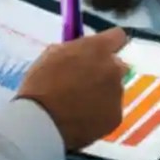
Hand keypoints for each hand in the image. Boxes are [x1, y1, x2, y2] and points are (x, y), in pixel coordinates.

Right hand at [16, 27, 129, 149]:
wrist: (42, 123)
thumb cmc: (41, 84)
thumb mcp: (53, 55)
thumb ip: (75, 50)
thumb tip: (83, 52)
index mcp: (98, 49)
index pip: (118, 36)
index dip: (109, 43)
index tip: (99, 51)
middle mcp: (113, 69)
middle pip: (117, 66)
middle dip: (105, 71)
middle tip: (85, 82)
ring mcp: (117, 94)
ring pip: (114, 90)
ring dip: (102, 93)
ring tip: (79, 105)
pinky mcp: (116, 117)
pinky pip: (110, 111)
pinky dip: (100, 113)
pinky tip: (82, 119)